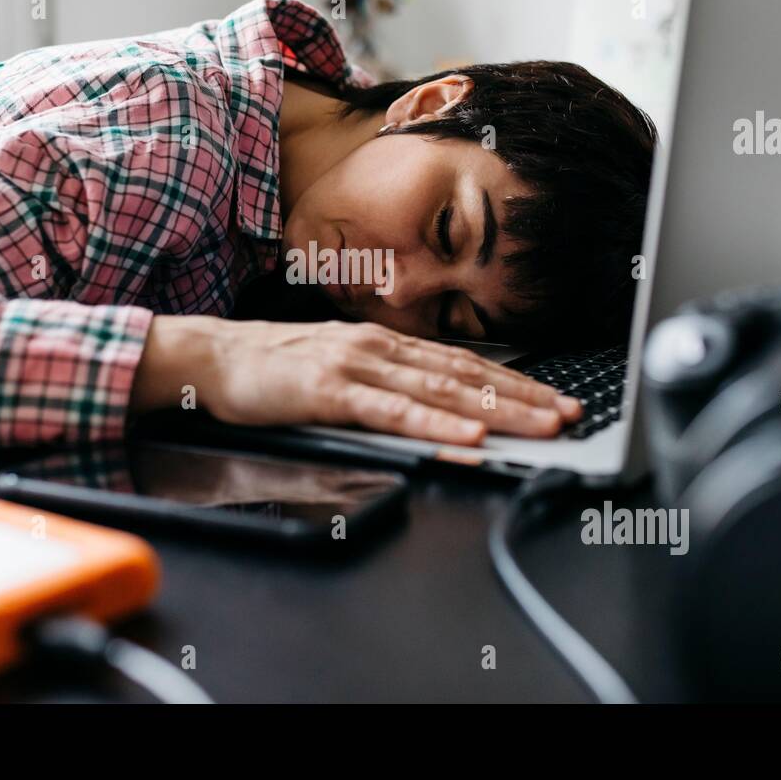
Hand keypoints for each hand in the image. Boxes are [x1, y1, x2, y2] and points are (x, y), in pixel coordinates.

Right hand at [132, 316, 581, 444]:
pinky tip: (462, 434)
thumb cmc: (274, 369)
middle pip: (466, 376)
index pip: (465, 365)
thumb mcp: (342, 375)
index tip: (556, 400)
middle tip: (568, 415)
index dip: (516, 383)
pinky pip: (389, 410)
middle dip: (523, 397)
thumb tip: (438, 415)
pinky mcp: (329, 391)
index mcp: (387, 345)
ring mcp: (356, 367)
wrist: (212, 355)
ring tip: (537, 426)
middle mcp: (381, 348)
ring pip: (439, 390)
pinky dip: (432, 421)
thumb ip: (388, 390)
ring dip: (494, 410)